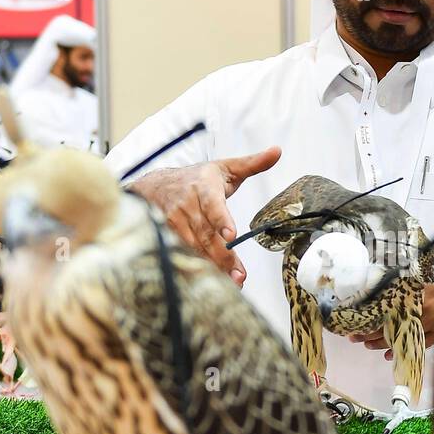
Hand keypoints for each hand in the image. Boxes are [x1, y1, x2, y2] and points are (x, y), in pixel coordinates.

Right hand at [128, 146, 281, 285]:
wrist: (156, 186)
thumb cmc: (197, 178)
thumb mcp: (225, 168)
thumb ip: (252, 164)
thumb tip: (277, 151)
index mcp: (203, 187)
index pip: (213, 205)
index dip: (221, 221)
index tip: (230, 236)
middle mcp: (187, 205)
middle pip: (206, 234)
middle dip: (223, 256)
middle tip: (239, 275)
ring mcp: (174, 223)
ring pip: (194, 248)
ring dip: (213, 267)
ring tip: (232, 282)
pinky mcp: (166, 236)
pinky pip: (184, 254)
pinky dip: (198, 268)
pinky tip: (213, 280)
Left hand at [348, 244, 433, 356]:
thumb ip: (415, 256)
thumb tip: (393, 253)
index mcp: (417, 288)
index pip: (385, 306)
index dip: (367, 315)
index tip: (353, 319)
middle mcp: (422, 308)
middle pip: (389, 324)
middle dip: (369, 332)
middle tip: (353, 336)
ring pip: (402, 336)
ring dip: (382, 343)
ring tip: (366, 344)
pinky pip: (420, 343)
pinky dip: (404, 349)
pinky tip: (390, 354)